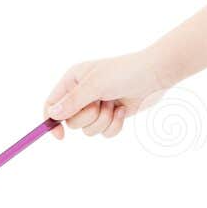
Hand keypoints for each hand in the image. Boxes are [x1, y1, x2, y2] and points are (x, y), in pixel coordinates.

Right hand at [43, 50, 168, 138]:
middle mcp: (82, 93)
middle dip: (87, 117)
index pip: (51, 104)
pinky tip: (123, 111)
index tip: (60, 135)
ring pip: (88, 130)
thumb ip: (73, 101)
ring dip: (102, 121)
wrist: (155, 75)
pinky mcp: (111, 116)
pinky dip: (114, 125)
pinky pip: (104, 133)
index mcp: (73, 80)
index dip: (51, 121)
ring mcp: (97, 105)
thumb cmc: (125, 73)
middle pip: (71, 121)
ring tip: (114, 106)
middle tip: (100, 103)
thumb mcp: (95, 85)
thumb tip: (52, 114)